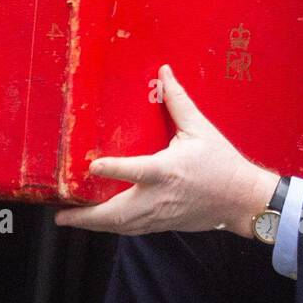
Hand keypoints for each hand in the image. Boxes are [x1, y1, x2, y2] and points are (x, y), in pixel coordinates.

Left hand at [54, 64, 279, 238]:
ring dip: (94, 225)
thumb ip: (178, 102)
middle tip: (61, 215)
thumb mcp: (201, 129)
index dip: (112, 168)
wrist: (242, 200)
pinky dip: (113, 227)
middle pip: (117, 213)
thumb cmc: (222, 163)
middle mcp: (159, 197)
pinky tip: (100, 222)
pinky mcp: (163, 224)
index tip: (92, 166)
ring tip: (69, 220)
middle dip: (87, 217)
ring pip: (121, 227)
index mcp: (167, 170)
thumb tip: (163, 72)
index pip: (135, 170)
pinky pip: (132, 230)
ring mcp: (160, 215)